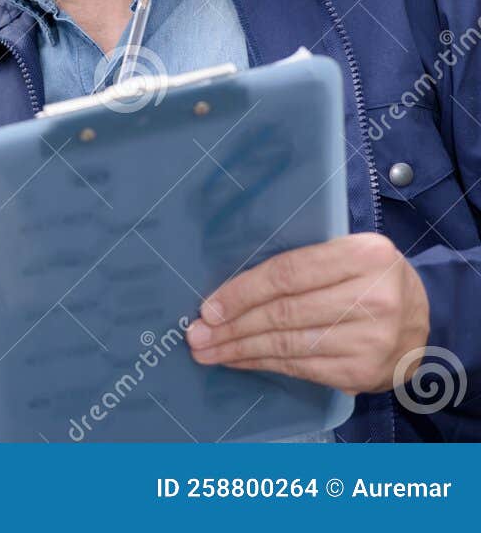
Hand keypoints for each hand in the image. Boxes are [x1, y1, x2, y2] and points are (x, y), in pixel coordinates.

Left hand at [187, 232, 429, 393]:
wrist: (427, 317)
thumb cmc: (370, 278)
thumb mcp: (347, 253)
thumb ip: (301, 263)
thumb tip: (229, 290)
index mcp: (365, 255)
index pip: (287, 274)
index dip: (241, 292)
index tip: (209, 307)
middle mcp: (375, 299)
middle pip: (284, 314)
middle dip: (232, 326)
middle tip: (198, 334)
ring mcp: (373, 340)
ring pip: (289, 345)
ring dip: (241, 350)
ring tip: (208, 351)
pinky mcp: (366, 372)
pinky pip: (302, 368)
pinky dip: (265, 364)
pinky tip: (241, 361)